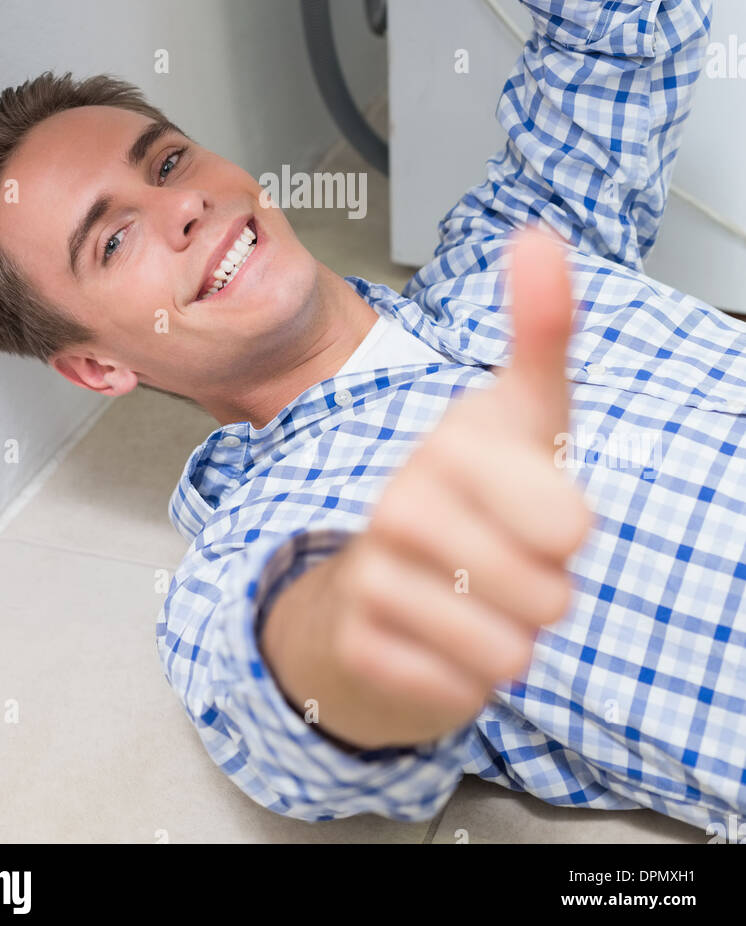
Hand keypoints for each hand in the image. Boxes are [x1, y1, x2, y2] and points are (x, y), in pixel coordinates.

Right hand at [322, 225, 592, 747]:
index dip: (570, 532)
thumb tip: (537, 236)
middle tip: (509, 562)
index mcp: (455, 441)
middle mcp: (403, 497)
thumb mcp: (525, 415)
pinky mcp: (355, 637)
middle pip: (547, 592)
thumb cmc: (473, 496)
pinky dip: (464, 680)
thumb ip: (542, 331)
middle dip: (546, 594)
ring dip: (509, 641)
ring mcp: (369, 566)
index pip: (567, 521)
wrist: (377, 583)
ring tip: (476, 600)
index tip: (545, 510)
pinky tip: (438, 639)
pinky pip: (456, 689)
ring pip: (506, 647)